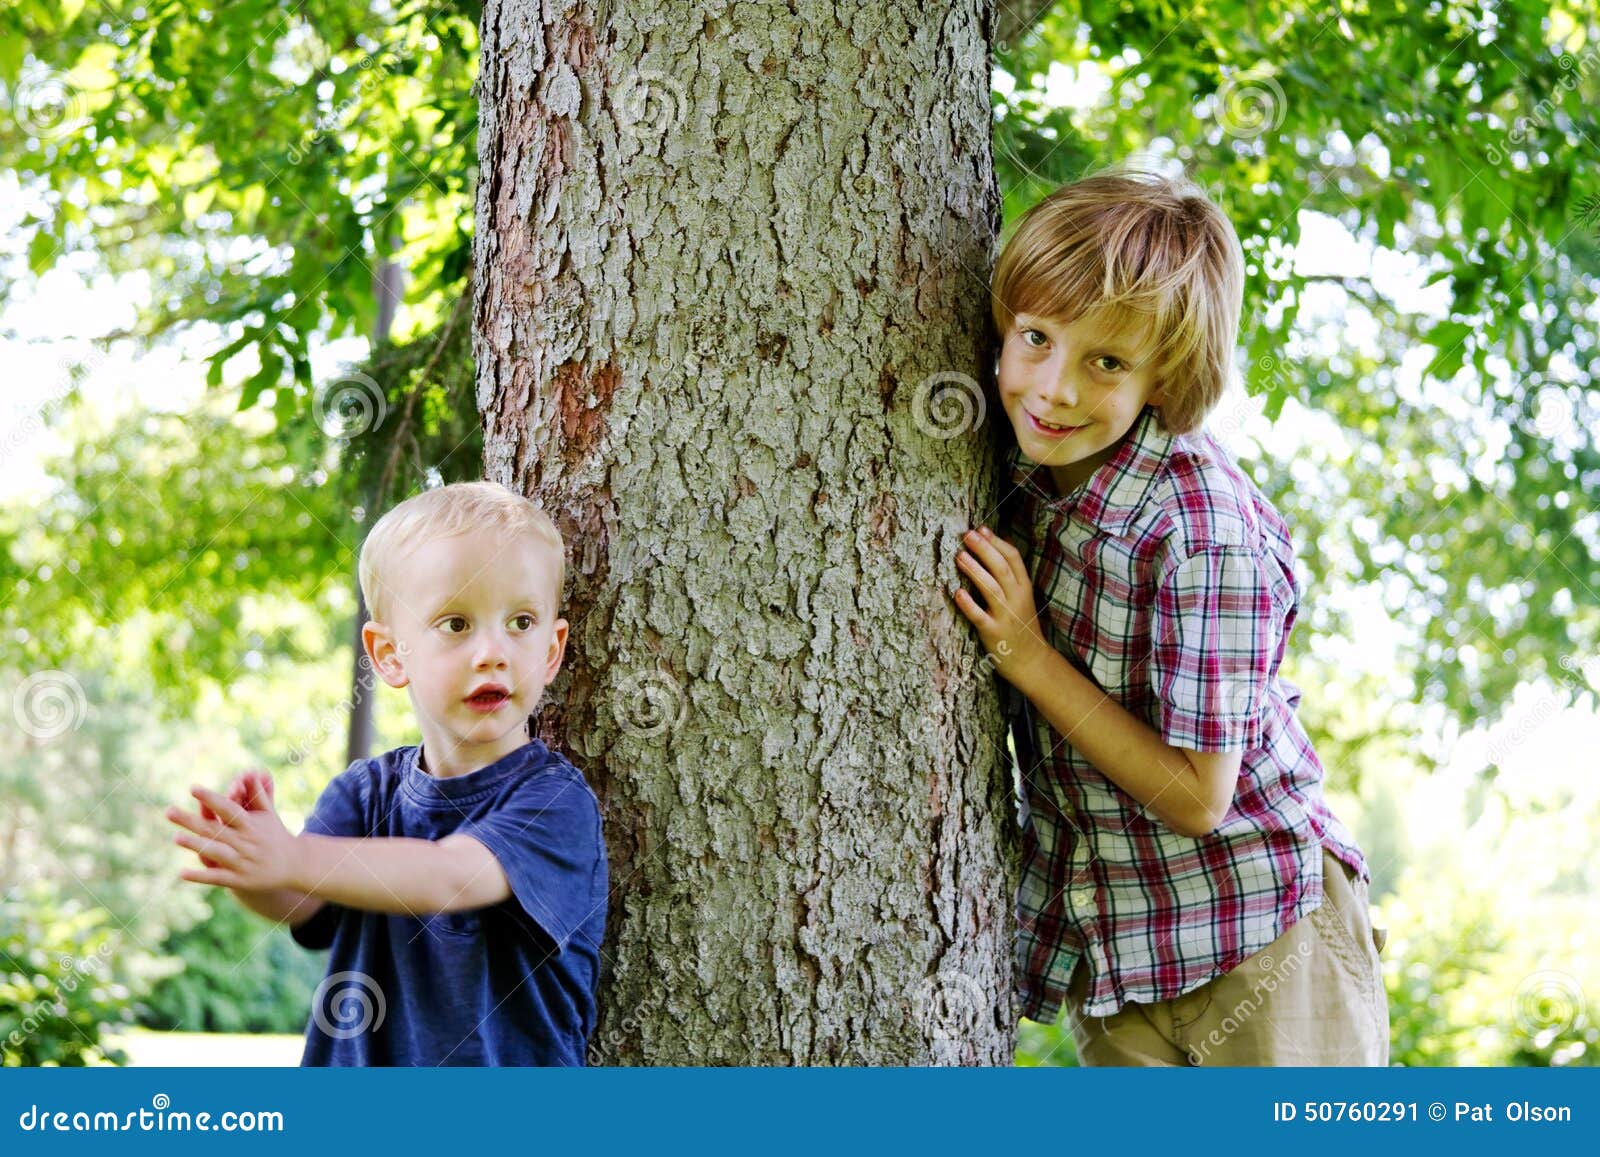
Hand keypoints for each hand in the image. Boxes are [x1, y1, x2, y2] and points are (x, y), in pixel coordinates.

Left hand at [167, 784, 299, 892]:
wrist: (294, 866)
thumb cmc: (276, 835)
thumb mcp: (268, 815)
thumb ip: (257, 794)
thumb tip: (250, 772)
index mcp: (251, 824)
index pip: (228, 808)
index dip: (211, 798)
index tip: (193, 788)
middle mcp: (245, 842)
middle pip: (214, 829)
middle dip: (191, 820)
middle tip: (168, 811)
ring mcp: (242, 862)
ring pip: (215, 853)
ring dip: (196, 845)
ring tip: (176, 837)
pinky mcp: (239, 880)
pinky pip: (216, 878)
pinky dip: (200, 876)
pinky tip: (182, 873)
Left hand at [950, 525, 1048, 685]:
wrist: (1032, 662)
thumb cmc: (1021, 626)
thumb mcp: (1022, 597)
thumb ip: (1011, 576)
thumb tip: (994, 546)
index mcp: (1023, 587)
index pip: (1013, 558)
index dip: (997, 542)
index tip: (981, 528)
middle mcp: (1016, 599)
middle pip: (1001, 568)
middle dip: (984, 549)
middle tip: (967, 535)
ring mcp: (1006, 616)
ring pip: (991, 588)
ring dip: (975, 570)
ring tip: (959, 556)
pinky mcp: (994, 633)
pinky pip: (980, 616)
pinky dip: (968, 604)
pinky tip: (956, 592)